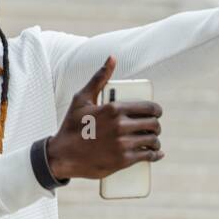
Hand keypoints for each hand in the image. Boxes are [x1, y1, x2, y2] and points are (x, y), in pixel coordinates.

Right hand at [45, 57, 163, 180]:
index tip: (156, 113)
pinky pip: (147, 156)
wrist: (62, 155)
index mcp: (113, 108)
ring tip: (153, 141)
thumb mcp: (81, 99)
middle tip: (153, 128)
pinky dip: (155, 155)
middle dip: (156, 126)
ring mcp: (122, 144)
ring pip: (152, 140)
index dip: (157, 111)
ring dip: (156, 141)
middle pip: (153, 124)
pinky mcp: (122, 160)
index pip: (149, 108)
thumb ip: (99, 78)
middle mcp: (120, 126)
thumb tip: (112, 58)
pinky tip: (155, 154)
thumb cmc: (72, 126)